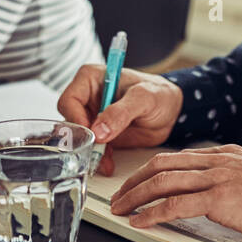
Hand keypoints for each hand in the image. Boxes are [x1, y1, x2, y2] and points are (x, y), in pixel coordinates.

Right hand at [57, 65, 183, 175]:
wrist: (172, 111)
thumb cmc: (159, 94)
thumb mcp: (143, 98)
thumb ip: (120, 112)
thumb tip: (99, 130)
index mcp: (91, 78)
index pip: (69, 100)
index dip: (76, 119)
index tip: (91, 134)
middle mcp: (88, 96)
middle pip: (69, 121)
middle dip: (81, 139)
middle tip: (95, 152)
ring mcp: (92, 116)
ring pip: (78, 137)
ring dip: (89, 152)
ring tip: (105, 161)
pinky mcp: (100, 133)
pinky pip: (90, 148)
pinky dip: (97, 158)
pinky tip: (108, 162)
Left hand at [108, 145, 241, 241]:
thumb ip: (239, 178)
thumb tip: (226, 192)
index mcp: (226, 155)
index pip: (178, 157)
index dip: (152, 168)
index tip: (138, 180)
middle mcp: (217, 161)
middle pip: (162, 164)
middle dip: (135, 179)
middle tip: (119, 195)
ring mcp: (217, 177)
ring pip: (163, 181)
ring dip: (136, 196)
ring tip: (121, 209)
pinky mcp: (220, 198)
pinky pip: (175, 204)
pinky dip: (152, 212)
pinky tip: (141, 221)